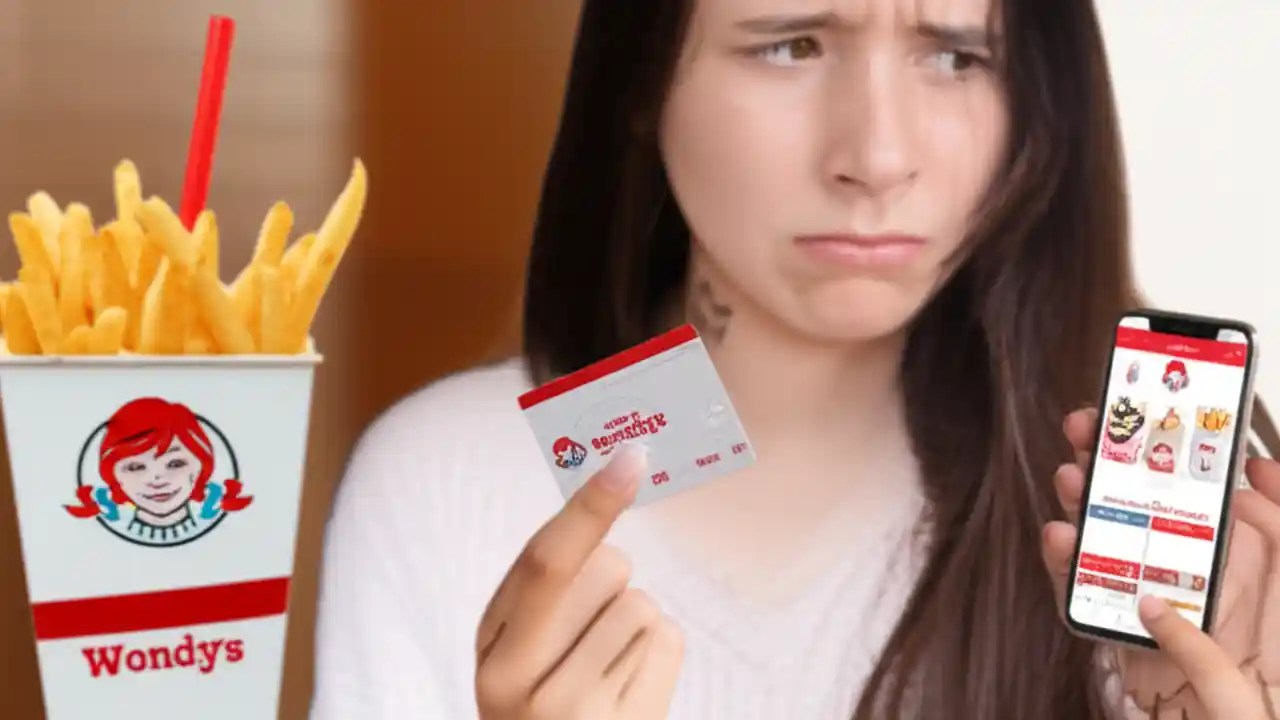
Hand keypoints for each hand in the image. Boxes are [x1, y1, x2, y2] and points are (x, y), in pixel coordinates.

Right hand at [474, 444, 684, 718]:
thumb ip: (549, 587)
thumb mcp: (525, 648)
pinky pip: (669, 640)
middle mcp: (521, 682)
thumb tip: (609, 504)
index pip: (545, 560)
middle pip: (604, 572)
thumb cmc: (549, 700)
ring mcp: (573, 711)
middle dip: (613, 580)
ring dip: (637, 624)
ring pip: (643, 605)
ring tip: (608, 670)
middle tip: (590, 633)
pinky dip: (660, 653)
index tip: (631, 458)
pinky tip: (630, 690)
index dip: (590, 505)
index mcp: (493, 647)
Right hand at [1042, 409, 1279, 718]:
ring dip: (1076, 497)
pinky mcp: (1099, 607)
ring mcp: (1122, 573)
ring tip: (1072, 477)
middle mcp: (1152, 543)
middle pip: (1117, 486)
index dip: (1143, 433)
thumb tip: (1259, 466)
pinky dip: (1063, 560)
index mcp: (1195, 527)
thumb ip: (1274, 514)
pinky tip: (1061, 537)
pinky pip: (1073, 583)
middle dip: (1099, 453)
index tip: (1125, 402)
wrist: (1214, 699)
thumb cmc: (1246, 642)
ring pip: (1090, 525)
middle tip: (1083, 426)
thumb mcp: (1272, 564)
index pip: (1162, 468)